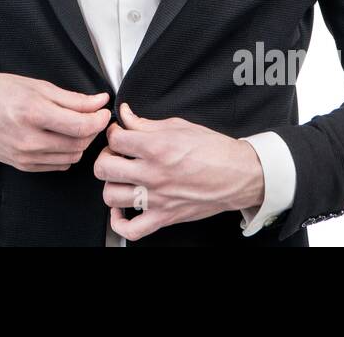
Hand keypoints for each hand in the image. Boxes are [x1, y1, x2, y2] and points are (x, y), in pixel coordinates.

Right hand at [0, 71, 109, 171]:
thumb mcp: (36, 86)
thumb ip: (71, 98)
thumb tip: (99, 101)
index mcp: (33, 113)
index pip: (81, 126)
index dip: (99, 119)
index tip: (104, 111)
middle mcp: (29, 139)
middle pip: (79, 144)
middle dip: (93, 130)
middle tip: (93, 116)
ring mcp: (25, 156)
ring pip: (71, 157)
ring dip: (81, 143)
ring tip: (76, 126)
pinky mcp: (23, 166)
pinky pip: (57, 165)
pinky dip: (66, 153)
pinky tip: (61, 138)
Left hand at [96, 102, 263, 241]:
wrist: (239, 175)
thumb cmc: (214, 150)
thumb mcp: (178, 126)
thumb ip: (145, 122)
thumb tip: (125, 115)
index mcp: (157, 148)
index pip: (114, 139)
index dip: (113, 133)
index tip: (118, 133)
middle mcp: (154, 174)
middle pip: (104, 168)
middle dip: (105, 157)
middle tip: (115, 154)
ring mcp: (157, 198)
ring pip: (111, 196)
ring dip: (111, 185)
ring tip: (120, 178)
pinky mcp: (164, 217)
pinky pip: (131, 229)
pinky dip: (119, 222)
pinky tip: (121, 210)